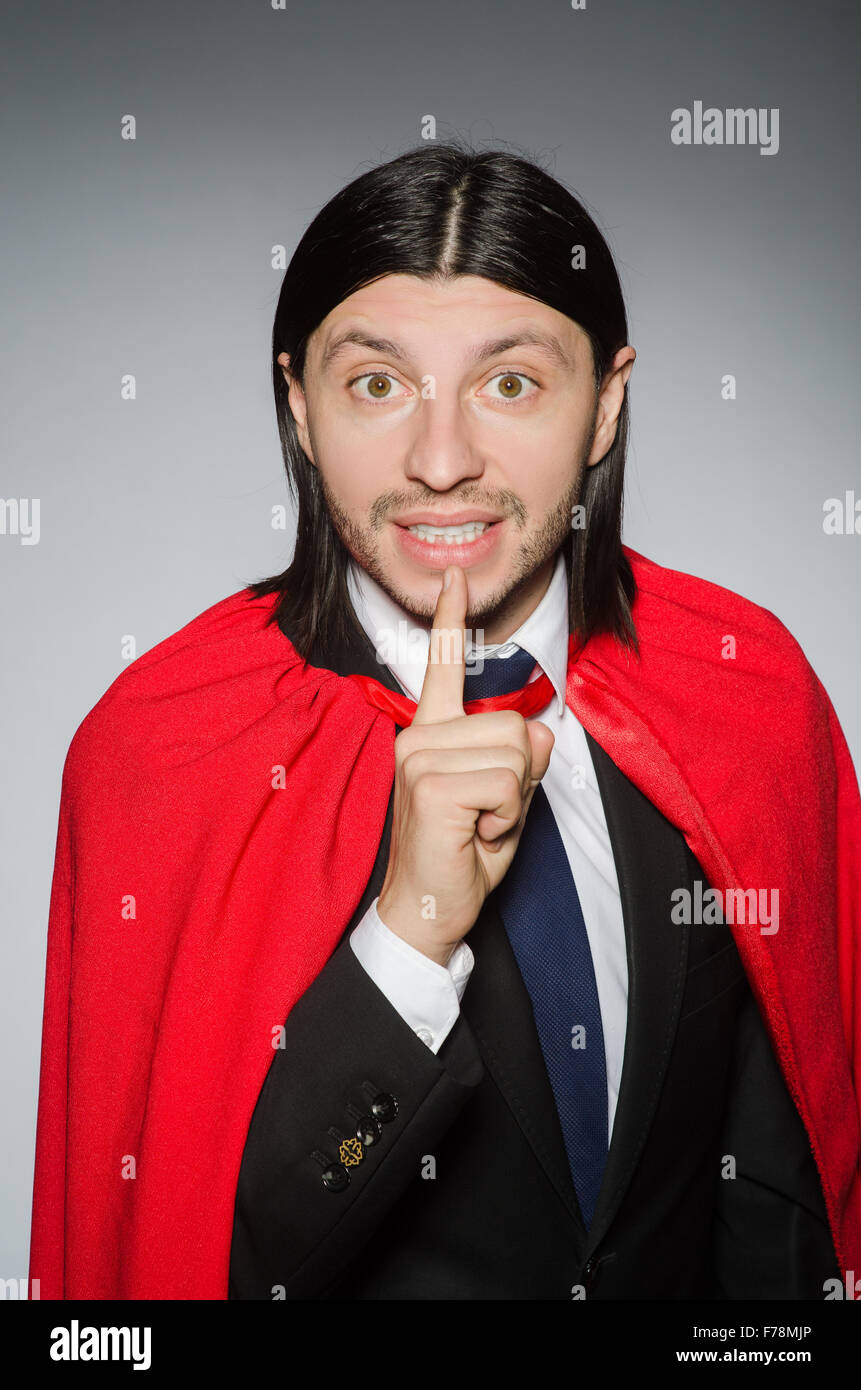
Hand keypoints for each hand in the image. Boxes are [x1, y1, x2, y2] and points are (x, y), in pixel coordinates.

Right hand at [376, 565, 554, 965]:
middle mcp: (419, 735)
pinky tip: (475, 835)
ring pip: (518, 751)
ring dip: (514, 799)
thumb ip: (524, 761)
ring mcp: (419, 756)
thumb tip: (542, 728)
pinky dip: (507, 816)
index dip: (452, 620)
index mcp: (431, 733)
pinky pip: (508, 782)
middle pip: (516, 725)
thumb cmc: (460, 859)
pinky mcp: (429, 784)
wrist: (424, 915)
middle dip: (521, 778)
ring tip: (478, 826)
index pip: (444, 666)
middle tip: (486, 816)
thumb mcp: (506, 802)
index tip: (455, 578)